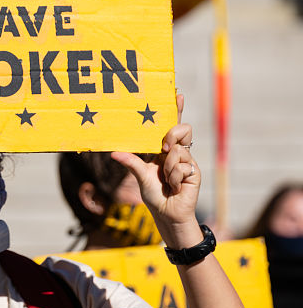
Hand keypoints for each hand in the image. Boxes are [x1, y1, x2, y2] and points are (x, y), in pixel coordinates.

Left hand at [112, 94, 200, 246]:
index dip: (175, 109)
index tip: (176, 93)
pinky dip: (174, 177)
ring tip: (166, 180)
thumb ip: (131, 162)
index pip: (170, 124)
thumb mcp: (140, 175)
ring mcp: (187, 161)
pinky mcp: (194, 172)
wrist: (167, 214)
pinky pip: (183, 166)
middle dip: (172, 134)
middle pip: (181, 129)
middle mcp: (176, 151)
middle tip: (163, 147)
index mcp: (163, 148)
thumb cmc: (154, 194)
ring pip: (179, 150)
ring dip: (168, 167)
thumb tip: (113, 152)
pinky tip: (174, 187)